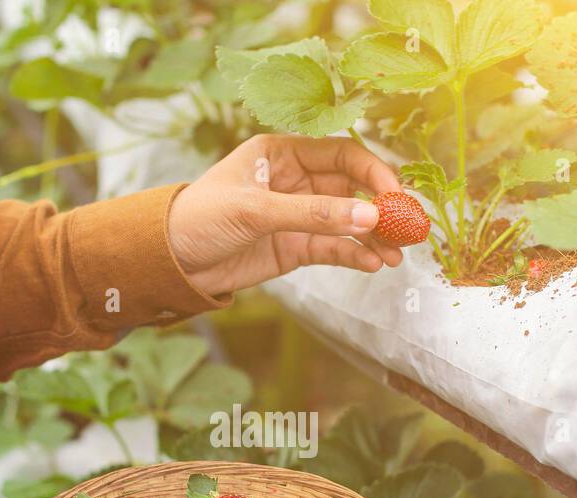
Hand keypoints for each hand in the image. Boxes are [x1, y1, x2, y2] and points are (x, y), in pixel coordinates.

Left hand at [168, 133, 404, 297]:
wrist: (168, 264)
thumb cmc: (199, 220)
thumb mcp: (254, 211)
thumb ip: (312, 214)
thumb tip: (369, 218)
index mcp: (281, 154)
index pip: (340, 155)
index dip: (372, 172)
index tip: (394, 195)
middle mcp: (293, 181)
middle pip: (351, 189)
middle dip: (381, 208)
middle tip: (408, 227)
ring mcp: (296, 216)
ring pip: (346, 222)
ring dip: (373, 237)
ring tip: (396, 255)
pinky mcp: (293, 248)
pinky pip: (333, 249)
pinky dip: (354, 256)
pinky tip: (373, 264)